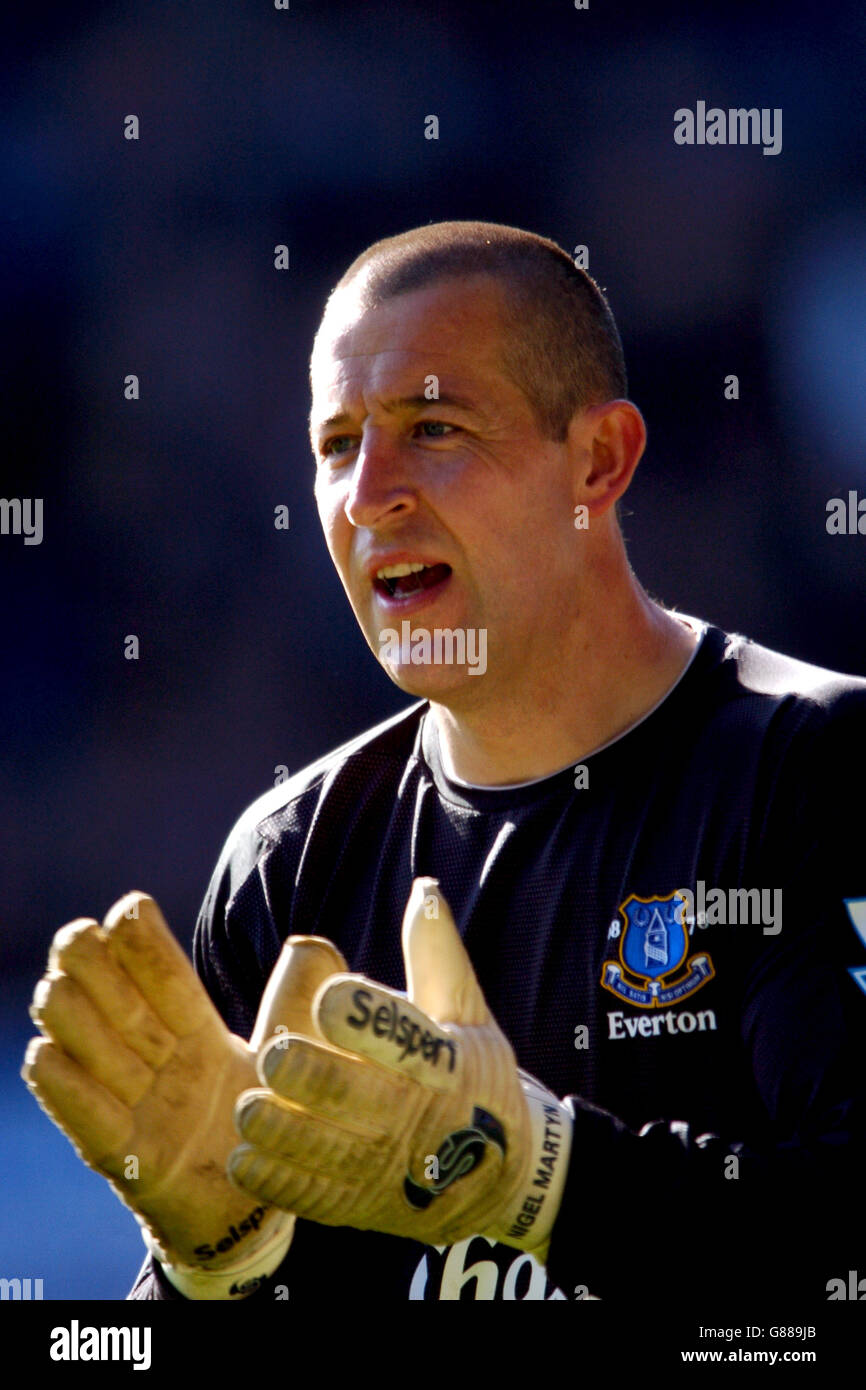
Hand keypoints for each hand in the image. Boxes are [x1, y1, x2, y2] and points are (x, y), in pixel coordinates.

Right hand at [22, 892, 345, 1294]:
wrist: (254, 1212)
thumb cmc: (267, 1122)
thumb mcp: (293, 1061)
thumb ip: (299, 1005)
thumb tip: (312, 945)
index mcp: (200, 1034)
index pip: (170, 982)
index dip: (148, 947)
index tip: (130, 907)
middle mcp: (161, 1064)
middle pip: (121, 1008)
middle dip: (95, 969)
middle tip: (76, 936)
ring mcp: (140, 1108)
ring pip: (94, 1054)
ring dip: (71, 1020)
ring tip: (54, 988)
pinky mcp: (127, 1160)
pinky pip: (89, 1122)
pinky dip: (64, 1090)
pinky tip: (44, 1055)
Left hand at [229, 878, 572, 1255]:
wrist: (503, 1179)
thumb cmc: (473, 1077)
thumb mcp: (468, 1015)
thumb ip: (437, 954)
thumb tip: (423, 888)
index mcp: (442, 1062)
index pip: (402, 1037)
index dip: (363, 1017)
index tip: (327, 996)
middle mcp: (415, 1115)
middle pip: (355, 1096)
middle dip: (310, 1075)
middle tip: (272, 1052)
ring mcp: (389, 1166)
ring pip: (327, 1150)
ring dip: (284, 1131)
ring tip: (247, 1105)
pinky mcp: (363, 1205)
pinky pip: (315, 1197)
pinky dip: (279, 1181)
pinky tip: (246, 1157)